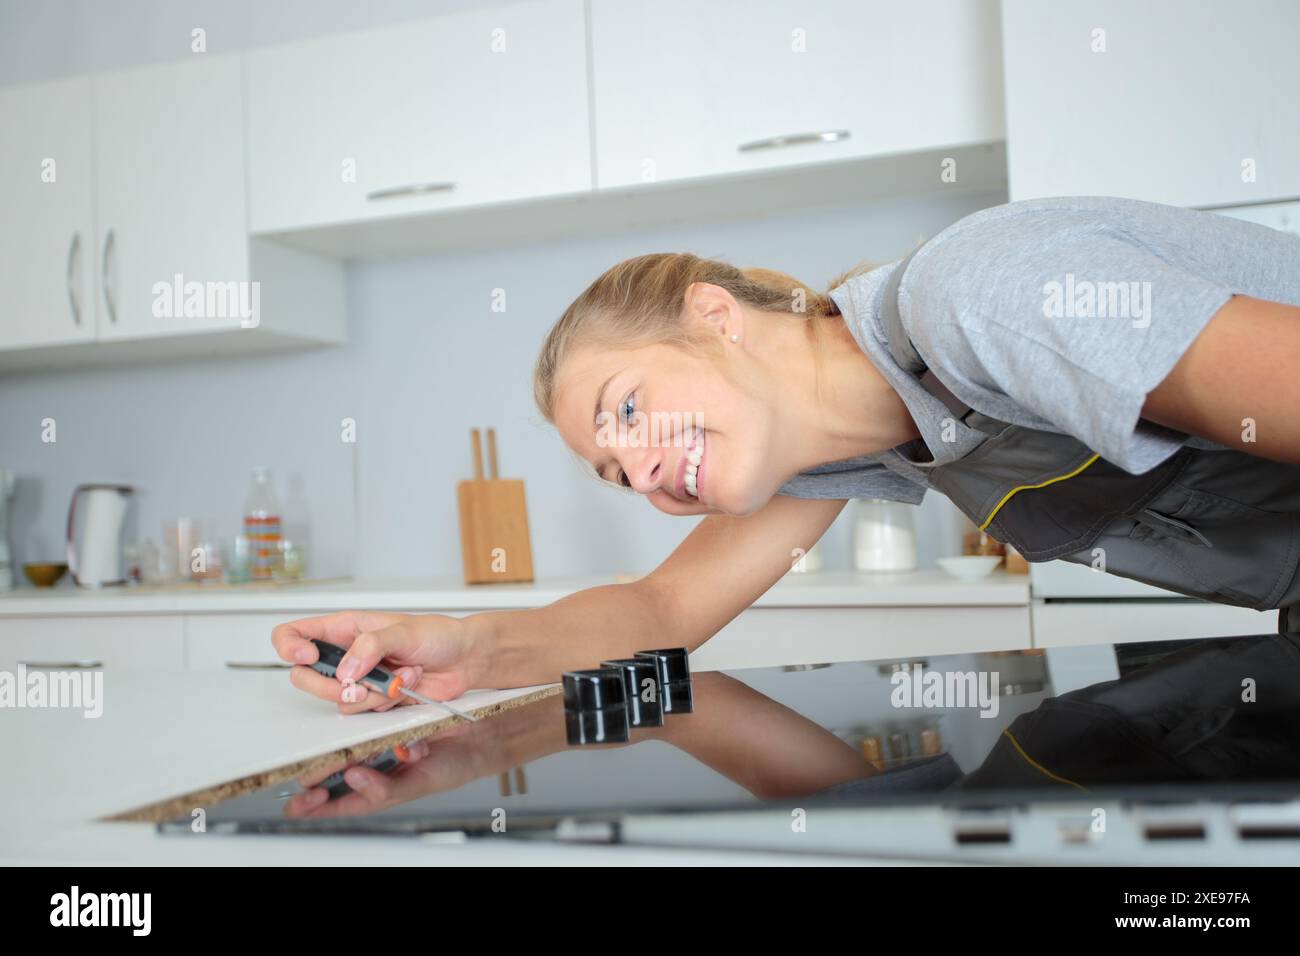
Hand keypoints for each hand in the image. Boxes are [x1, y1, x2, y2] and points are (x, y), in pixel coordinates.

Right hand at [271, 611, 483, 714]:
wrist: (464, 660)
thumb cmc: (438, 635)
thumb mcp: (404, 630)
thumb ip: (372, 646)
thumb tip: (346, 670)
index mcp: (345, 628)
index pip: (294, 634)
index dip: (290, 647)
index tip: (308, 656)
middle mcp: (346, 655)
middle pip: (306, 678)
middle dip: (330, 686)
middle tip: (359, 681)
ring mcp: (359, 680)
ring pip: (338, 700)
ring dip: (372, 693)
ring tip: (401, 674)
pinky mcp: (374, 701)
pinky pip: (363, 713)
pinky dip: (386, 702)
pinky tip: (407, 685)